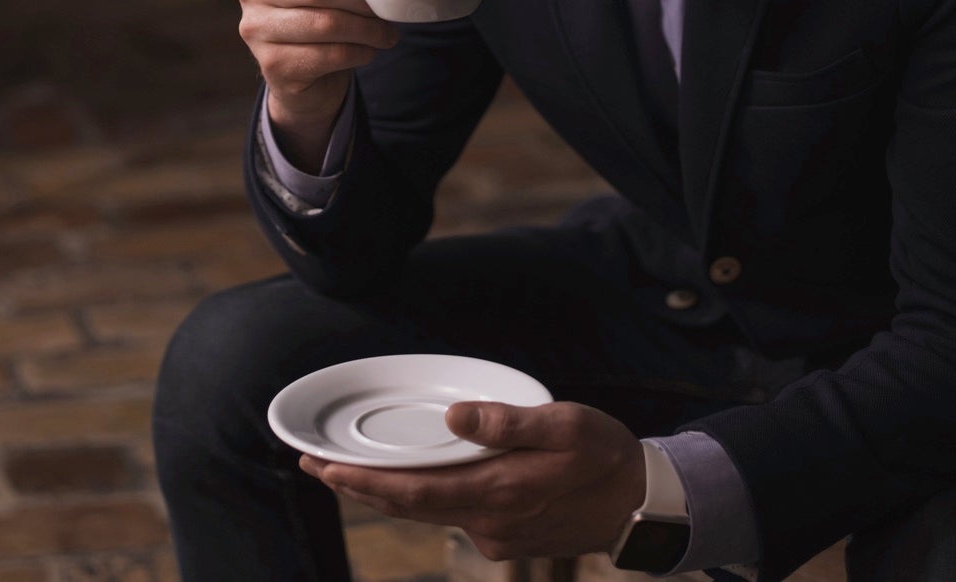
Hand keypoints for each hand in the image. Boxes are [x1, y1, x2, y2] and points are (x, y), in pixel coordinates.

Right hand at [237, 0, 399, 160]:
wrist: (305, 70)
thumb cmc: (323, 8)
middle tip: (384, 7)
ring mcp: (257, 28)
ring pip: (325, 24)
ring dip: (367, 29)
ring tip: (385, 32)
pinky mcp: (273, 64)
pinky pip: (327, 55)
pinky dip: (358, 52)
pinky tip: (369, 49)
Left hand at [301, 400, 645, 561]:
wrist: (643, 504)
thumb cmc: (605, 455)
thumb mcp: (565, 425)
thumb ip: (507, 422)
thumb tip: (454, 418)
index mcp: (498, 491)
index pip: (413, 492)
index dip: (363, 482)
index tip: (322, 468)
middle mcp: (489, 521)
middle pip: (408, 506)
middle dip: (359, 487)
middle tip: (313, 465)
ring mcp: (495, 534)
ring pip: (427, 512)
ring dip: (386, 493)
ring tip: (348, 471)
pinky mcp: (505, 538)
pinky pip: (452, 515)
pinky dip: (423, 498)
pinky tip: (412, 480)